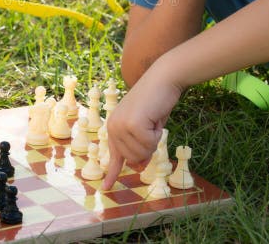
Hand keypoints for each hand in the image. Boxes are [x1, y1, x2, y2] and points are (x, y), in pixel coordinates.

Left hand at [102, 72, 182, 189]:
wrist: (162, 79)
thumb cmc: (157, 102)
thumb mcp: (148, 129)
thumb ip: (140, 147)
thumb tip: (137, 167)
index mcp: (114, 127)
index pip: (114, 155)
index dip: (112, 173)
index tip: (106, 187)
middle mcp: (113, 127)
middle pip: (135, 158)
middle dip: (149, 147)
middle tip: (152, 127)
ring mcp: (121, 126)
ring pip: (142, 153)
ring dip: (153, 139)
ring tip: (152, 120)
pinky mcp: (132, 125)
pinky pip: (150, 144)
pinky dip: (157, 133)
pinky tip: (155, 118)